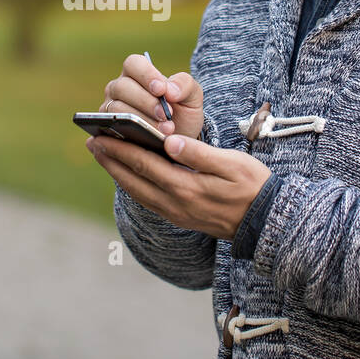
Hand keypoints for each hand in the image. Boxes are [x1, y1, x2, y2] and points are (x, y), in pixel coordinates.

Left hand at [87, 129, 271, 240]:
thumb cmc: (253, 186)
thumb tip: (170, 141)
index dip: (121, 150)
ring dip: (118, 173)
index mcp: (186, 187)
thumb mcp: (232, 164)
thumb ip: (199, 154)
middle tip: (92, 143)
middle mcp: (175, 204)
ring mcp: (176, 213)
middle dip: (111, 161)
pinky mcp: (180, 217)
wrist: (267, 222)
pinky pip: (148, 200)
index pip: (145, 164)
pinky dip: (133, 185)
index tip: (102, 136)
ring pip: (138, 192)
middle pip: (134, 180)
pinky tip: (128, 176)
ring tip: (104, 156)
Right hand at [98, 53, 203, 139]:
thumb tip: (169, 89)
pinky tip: (149, 139)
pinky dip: (131, 134)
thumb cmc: (182, 114)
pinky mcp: (107, 129)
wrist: (178, 141)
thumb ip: (185, 85)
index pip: (133, 64)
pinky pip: (112, 129)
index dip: (146, 75)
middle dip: (146, 102)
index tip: (161, 90)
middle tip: (166, 115)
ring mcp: (110, 109)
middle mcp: (119, 88)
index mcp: (137, 73)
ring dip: (142, 120)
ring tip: (165, 130)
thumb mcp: (192, 97)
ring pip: (117, 109)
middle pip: (123, 87)